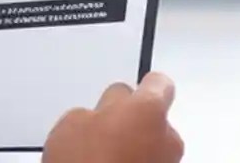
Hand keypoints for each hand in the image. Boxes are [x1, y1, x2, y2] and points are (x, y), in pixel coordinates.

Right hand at [43, 73, 183, 162]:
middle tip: (101, 130)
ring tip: (98, 159)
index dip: (144, 85)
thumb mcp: (72, 124)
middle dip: (131, 122)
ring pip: (149, 146)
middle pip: (151, 117)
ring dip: (132, 149)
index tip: (137, 87)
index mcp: (148, 110)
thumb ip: (95, 112)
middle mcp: (167, 138)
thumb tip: (98, 119)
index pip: (159, 84)